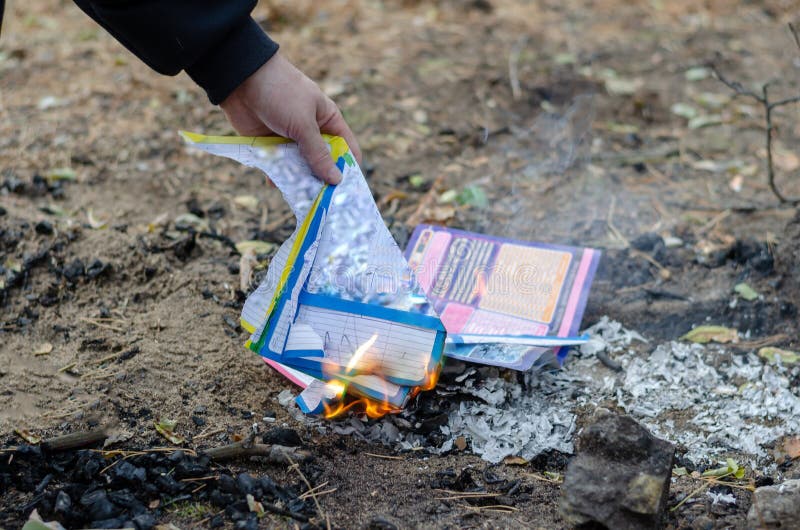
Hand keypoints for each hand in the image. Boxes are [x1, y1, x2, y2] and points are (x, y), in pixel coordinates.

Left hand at [219, 53, 361, 184]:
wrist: (240, 78)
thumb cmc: (281, 93)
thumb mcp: (303, 124)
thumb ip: (318, 153)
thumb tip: (336, 179)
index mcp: (328, 121)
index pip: (346, 149)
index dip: (349, 169)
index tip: (348, 192)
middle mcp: (312, 132)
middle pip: (323, 162)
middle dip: (323, 180)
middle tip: (324, 202)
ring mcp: (291, 140)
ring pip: (300, 167)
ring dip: (300, 181)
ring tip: (301, 198)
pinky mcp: (270, 145)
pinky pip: (278, 167)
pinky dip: (278, 176)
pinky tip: (278, 186)